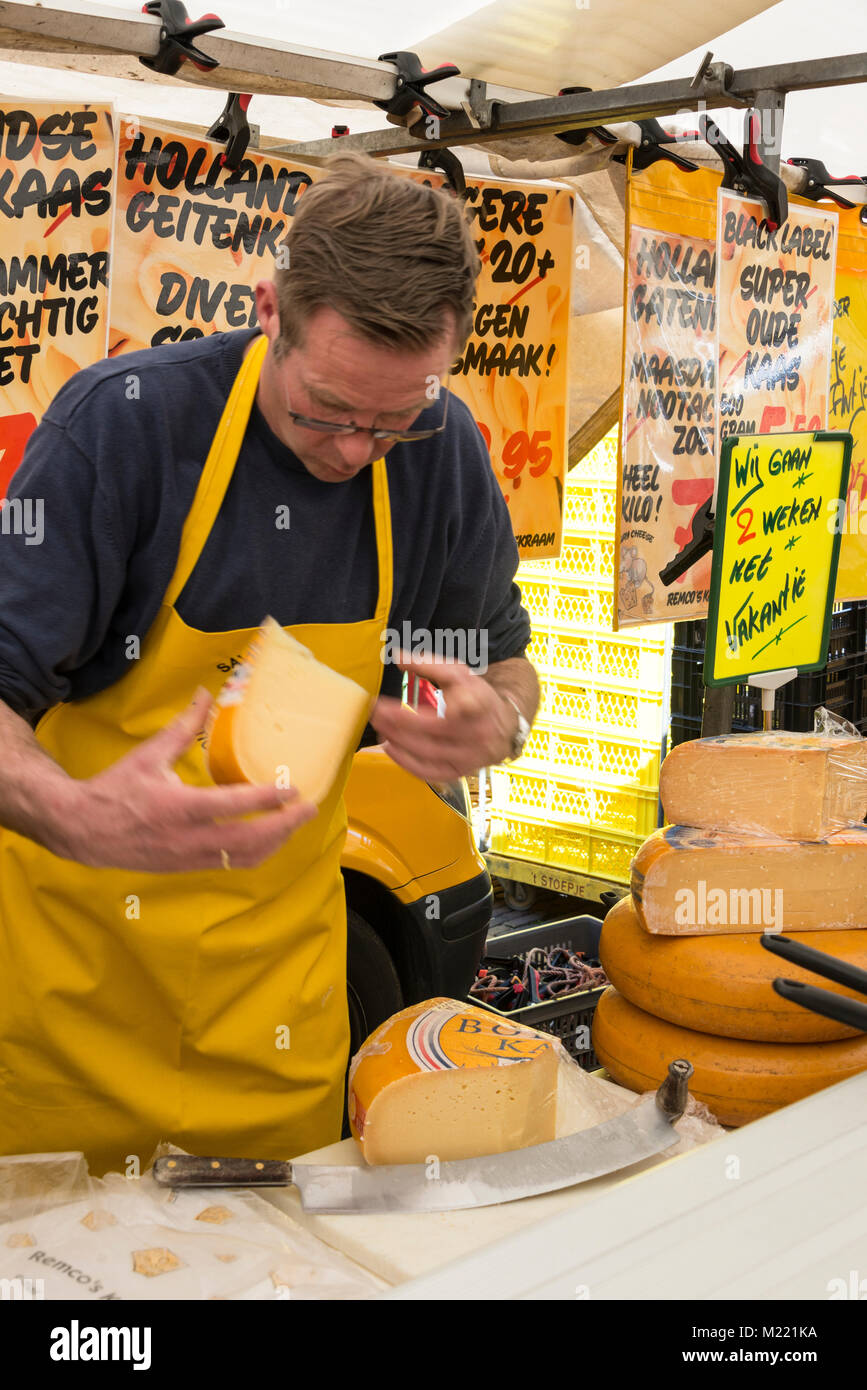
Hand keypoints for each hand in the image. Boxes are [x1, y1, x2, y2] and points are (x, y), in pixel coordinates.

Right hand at [58, 688, 318, 871]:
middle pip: (250, 840)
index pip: (232, 805)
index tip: (293, 788)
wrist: (83, 830)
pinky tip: (269, 837)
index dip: (267, 798)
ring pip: (245, 857)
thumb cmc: (116, 789)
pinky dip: (257, 851)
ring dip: (276, 841)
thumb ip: (183, 727)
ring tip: (295, 821)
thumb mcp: (148, 755)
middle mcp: (188, 838)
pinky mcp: (189, 868)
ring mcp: (190, 858)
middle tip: (309, 807)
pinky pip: (232, 864)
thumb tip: (205, 695)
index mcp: (178, 807)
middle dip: (285, 825)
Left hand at [370, 653, 517, 780]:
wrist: (505, 727)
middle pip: (434, 730)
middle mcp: (476, 732)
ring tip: (380, 728)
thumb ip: (429, 664)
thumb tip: (397, 657)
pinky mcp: (460, 771)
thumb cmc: (477, 697)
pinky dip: (407, 763)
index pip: (465, 705)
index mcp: (479, 703)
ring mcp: (468, 755)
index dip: (450, 704)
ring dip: (399, 741)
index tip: (422, 700)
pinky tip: (391, 749)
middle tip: (376, 711)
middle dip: (400, 721)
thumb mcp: (459, 674)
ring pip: (429, 753)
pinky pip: (431, 773)